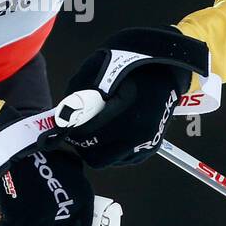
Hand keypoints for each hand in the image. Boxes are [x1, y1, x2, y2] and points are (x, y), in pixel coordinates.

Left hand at [61, 26, 209, 166]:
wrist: (164, 69)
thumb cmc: (130, 65)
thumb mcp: (99, 70)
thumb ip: (78, 92)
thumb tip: (62, 113)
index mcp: (126, 113)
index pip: (87, 134)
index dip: (69, 131)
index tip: (62, 125)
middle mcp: (138, 135)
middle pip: (95, 156)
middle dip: (81, 143)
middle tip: (75, 129)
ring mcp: (146, 145)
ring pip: (107, 160)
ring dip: (95, 148)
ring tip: (91, 129)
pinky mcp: (150, 149)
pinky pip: (121, 159)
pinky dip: (110, 150)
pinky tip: (109, 132)